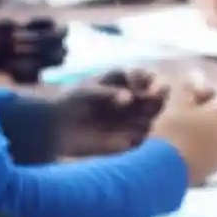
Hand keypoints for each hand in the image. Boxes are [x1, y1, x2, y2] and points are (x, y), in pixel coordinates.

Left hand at [55, 68, 169, 156]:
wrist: (57, 127)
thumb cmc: (72, 102)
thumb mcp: (88, 91)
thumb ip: (110, 93)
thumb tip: (129, 98)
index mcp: (123, 82)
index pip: (142, 77)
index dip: (143, 78)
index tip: (136, 82)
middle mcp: (132, 100)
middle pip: (156, 95)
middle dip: (160, 94)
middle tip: (158, 93)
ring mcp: (131, 119)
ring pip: (151, 115)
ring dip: (150, 113)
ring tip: (139, 113)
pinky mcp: (128, 140)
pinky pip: (141, 136)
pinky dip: (138, 133)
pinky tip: (126, 135)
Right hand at [148, 77, 216, 184]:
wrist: (165, 171)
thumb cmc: (172, 130)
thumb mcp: (176, 103)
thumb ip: (188, 86)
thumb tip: (195, 74)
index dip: (210, 92)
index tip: (191, 97)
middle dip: (211, 112)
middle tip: (187, 114)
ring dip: (210, 131)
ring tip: (187, 134)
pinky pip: (216, 151)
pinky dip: (207, 148)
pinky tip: (187, 150)